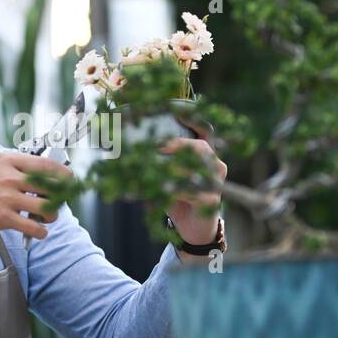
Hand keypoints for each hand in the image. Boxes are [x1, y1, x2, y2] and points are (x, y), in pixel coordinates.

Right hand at [0, 151, 71, 267]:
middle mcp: (9, 177)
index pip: (44, 164)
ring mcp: (7, 197)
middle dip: (59, 196)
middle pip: (49, 186)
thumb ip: (8, 164)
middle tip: (59, 200)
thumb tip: (31, 167)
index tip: (69, 177)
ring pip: (45, 207)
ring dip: (52, 215)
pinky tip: (39, 232)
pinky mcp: (3, 217)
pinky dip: (41, 231)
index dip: (62, 172)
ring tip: (48, 218)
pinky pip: (32, 226)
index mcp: (6, 161)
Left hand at [160, 118, 225, 246]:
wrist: (193, 229)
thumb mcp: (164, 174)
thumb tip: (120, 146)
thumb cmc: (177, 196)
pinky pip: (192, 191)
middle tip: (157, 145)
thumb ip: (152, 160)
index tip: (172, 108)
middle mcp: (215, 164)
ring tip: (156, 168)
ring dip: (174, 167)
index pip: (204, 128)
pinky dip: (174, 190)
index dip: (191, 116)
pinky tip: (160, 191)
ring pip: (198, 168)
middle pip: (201, 146)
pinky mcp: (212, 200)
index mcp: (205, 154)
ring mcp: (216, 182)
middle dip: (179, 144)